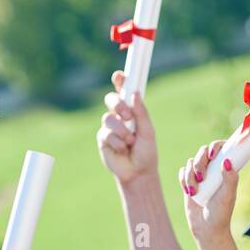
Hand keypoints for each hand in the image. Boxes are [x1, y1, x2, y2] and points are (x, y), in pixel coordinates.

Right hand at [97, 70, 158, 185]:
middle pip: (110, 99)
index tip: (119, 75)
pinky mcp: (102, 139)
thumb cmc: (146, 152)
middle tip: (127, 115)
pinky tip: (123, 150)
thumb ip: (141, 113)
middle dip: (117, 104)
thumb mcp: (148, 131)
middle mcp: (119, 117)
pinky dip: (117, 143)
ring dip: (121, 130)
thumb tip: (135, 93)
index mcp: (131, 112)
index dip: (120, 81)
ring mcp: (109, 127)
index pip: (124, 92)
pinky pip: (106, 134)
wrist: (138, 173)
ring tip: (130, 142)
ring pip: (108, 118)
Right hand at [180, 140, 236, 244]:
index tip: (213, 155)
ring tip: (194, 192)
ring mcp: (200, 176)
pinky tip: (189, 192)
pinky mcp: (189, 183)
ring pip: (190, 162)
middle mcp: (213, 170)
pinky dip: (183, 179)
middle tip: (201, 178)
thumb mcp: (227, 197)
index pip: (221, 148)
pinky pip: (182, 172)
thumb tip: (227, 160)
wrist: (206, 229)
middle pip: (202, 152)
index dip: (216, 146)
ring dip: (190, 176)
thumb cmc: (220, 213)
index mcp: (226, 170)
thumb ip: (230, 179)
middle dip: (199, 162)